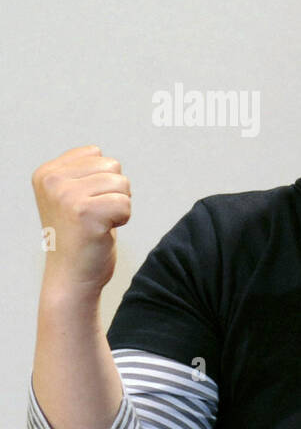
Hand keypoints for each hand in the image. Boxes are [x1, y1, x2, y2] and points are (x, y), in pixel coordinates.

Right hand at [32, 146, 131, 299]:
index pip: (96, 153)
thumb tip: (102, 154)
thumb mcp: (70, 196)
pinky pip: (126, 204)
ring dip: (119, 206)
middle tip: (95, 216)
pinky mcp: (85, 213)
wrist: (71, 276)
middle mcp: (52, 181)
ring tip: (98, 223)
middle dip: (114, 191)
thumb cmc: (79, 235)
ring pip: (122, 184)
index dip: (102, 180)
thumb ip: (81, 172)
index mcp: (46, 172)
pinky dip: (123, 219)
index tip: (85, 204)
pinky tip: (103, 231)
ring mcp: (66, 196)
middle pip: (112, 166)